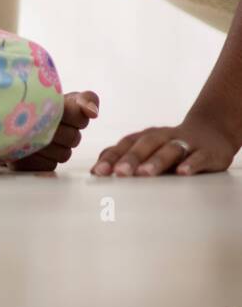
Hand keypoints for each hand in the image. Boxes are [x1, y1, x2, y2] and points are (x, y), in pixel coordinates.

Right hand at [9, 90, 99, 171]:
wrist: (8, 118)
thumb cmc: (46, 108)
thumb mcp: (67, 98)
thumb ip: (86, 100)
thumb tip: (93, 113)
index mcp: (44, 101)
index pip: (79, 116)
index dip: (78, 117)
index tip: (66, 112)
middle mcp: (32, 122)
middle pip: (74, 138)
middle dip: (70, 133)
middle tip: (55, 125)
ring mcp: (24, 144)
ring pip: (64, 155)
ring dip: (59, 148)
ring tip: (45, 136)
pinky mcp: (21, 163)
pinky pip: (51, 166)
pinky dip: (47, 160)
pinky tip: (37, 148)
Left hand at [91, 112, 239, 176]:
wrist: (211, 133)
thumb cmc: (171, 147)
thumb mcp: (148, 150)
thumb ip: (124, 158)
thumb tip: (95, 171)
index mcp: (146, 137)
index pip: (126, 145)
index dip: (112, 157)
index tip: (98, 172)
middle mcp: (163, 137)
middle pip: (145, 145)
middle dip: (131, 159)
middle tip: (118, 174)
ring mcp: (185, 143)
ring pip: (170, 149)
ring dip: (156, 161)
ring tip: (145, 174)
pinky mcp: (206, 152)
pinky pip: (197, 157)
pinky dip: (190, 164)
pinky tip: (182, 173)